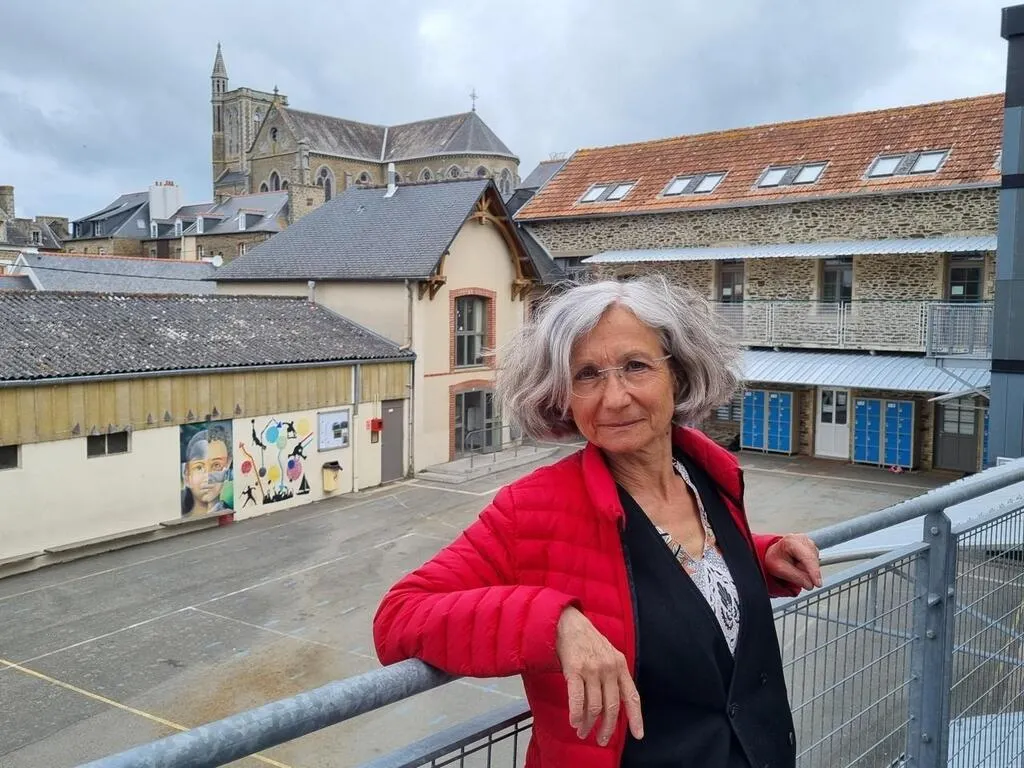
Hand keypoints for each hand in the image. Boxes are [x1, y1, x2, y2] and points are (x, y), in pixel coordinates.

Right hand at [555, 606, 643, 746]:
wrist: (569, 623)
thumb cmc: (588, 641)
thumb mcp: (609, 655)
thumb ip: (614, 676)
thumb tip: (613, 705)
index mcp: (620, 666)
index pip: (632, 697)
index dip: (636, 718)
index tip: (638, 735)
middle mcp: (609, 668)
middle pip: (612, 707)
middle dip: (607, 728)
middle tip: (602, 740)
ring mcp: (592, 669)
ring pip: (594, 706)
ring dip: (588, 723)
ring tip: (583, 732)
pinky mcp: (574, 669)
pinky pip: (577, 698)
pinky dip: (576, 714)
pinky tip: (574, 722)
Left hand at [764, 534, 821, 589]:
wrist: (775, 552)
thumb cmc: (775, 558)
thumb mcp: (780, 569)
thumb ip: (795, 577)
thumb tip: (810, 584)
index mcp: (791, 542)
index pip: (807, 557)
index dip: (813, 571)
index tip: (817, 583)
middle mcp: (802, 539)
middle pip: (812, 560)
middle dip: (809, 573)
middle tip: (801, 580)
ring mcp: (809, 542)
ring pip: (815, 562)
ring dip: (807, 569)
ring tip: (794, 567)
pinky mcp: (813, 547)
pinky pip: (815, 561)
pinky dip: (808, 567)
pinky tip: (799, 565)